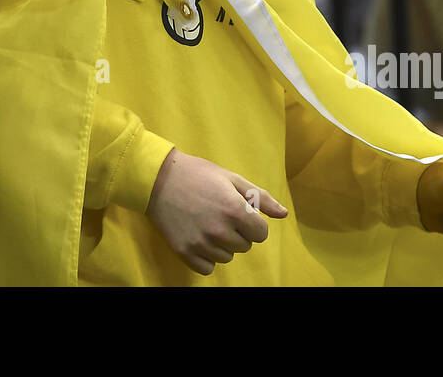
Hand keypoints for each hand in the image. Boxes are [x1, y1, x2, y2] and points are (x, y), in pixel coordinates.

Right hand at [146, 149, 287, 275]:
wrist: (158, 178)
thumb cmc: (198, 174)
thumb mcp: (231, 178)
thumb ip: (260, 197)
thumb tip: (284, 214)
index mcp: (234, 211)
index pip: (261, 234)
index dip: (253, 222)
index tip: (239, 212)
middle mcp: (220, 231)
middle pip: (245, 246)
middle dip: (238, 232)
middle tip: (220, 214)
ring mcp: (201, 244)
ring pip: (227, 257)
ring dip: (222, 244)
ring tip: (207, 223)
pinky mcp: (185, 252)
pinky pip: (208, 268)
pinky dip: (206, 256)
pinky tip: (199, 237)